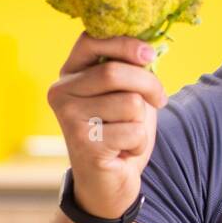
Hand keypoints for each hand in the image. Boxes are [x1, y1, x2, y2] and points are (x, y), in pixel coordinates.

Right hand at [47, 35, 167, 219]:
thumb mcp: (128, 94)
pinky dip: (139, 142)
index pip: (91, 40)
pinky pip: (133, 131)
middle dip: (149, 85)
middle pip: (115, 73)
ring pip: (129, 103)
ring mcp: (69, 119)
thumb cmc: (121, 131)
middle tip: (160, 100)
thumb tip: (150, 48)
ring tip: (128, 133)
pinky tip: (123, 151)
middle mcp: (61, 93)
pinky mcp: (83, 144)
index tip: (149, 54)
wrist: (109, 182)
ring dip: (142, 120)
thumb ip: (132, 70)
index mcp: (70, 74)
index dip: (125, 43)